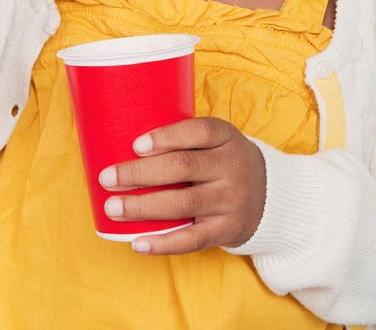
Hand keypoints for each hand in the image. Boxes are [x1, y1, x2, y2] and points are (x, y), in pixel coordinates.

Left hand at [98, 117, 265, 254]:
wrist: (268, 194)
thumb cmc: (222, 159)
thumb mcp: (215, 139)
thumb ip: (181, 138)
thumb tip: (120, 138)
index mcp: (226, 137)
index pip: (198, 132)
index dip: (166, 137)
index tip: (135, 145)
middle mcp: (232, 167)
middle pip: (182, 168)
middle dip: (139, 174)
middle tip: (107, 178)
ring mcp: (231, 201)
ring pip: (182, 205)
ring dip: (142, 208)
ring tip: (112, 208)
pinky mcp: (227, 231)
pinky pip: (192, 240)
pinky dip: (163, 243)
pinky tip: (137, 243)